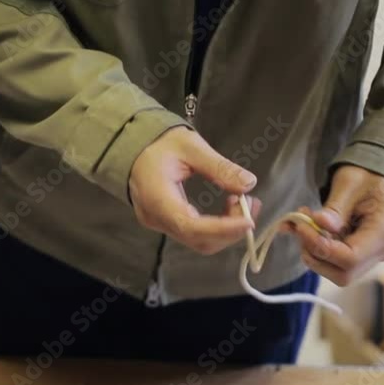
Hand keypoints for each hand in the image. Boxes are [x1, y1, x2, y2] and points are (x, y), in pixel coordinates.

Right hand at [129, 127, 260, 254]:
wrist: (132, 146)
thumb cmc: (159, 143)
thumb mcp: (190, 146)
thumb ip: (219, 167)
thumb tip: (248, 184)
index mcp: (158, 198)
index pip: (191, 226)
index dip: (222, 229)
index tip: (249, 221)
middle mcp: (156, 218)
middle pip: (198, 240)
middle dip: (230, 230)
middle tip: (252, 205)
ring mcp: (159, 223)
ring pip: (198, 241)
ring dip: (226, 230)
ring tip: (243, 204)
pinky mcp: (165, 223)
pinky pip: (194, 234)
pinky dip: (216, 227)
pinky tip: (228, 208)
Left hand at [284, 165, 383, 285]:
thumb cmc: (370, 176)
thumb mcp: (350, 183)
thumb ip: (335, 207)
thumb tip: (319, 224)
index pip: (350, 258)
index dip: (320, 246)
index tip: (301, 226)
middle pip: (343, 273)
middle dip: (315, 253)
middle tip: (300, 226)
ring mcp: (375, 255)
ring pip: (338, 272)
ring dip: (314, 252)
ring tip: (303, 223)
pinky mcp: (364, 255)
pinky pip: (339, 262)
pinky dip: (319, 249)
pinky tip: (310, 228)